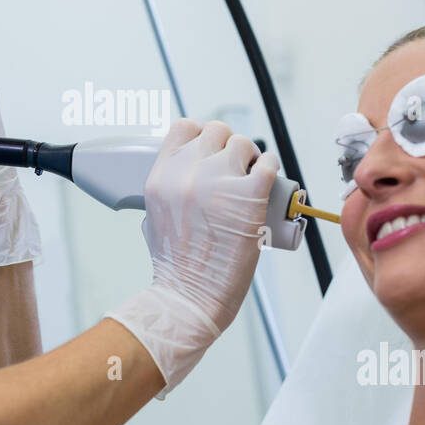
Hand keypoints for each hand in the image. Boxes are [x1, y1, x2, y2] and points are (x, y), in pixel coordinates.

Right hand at [105, 118, 279, 397]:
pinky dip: (271, 167)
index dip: (201, 134)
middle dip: (228, 146)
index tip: (211, 148)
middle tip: (236, 167)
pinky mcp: (249, 195)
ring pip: (243, 143)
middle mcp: (187, 172)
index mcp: (161, 176)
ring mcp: (218, 181)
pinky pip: (268, 162)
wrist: (190, 296)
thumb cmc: (175, 266)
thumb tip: (185, 176)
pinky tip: (268, 179)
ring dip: (251, 157)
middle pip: (217, 131)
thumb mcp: (153, 217)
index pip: (184, 128)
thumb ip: (168, 190)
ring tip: (252, 176)